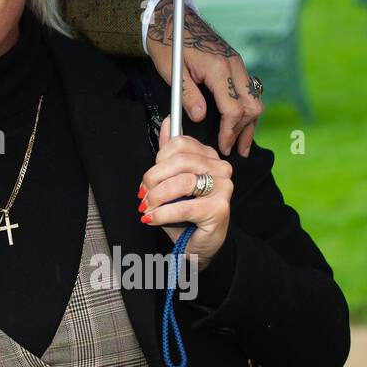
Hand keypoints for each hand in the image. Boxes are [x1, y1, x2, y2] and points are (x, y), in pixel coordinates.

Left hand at [138, 116, 231, 269]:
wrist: (196, 245)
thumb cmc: (184, 213)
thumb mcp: (172, 180)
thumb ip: (170, 152)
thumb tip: (168, 122)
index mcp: (208, 157)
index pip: (181, 143)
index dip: (159, 159)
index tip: (149, 178)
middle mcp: (221, 168)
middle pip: (180, 161)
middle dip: (154, 178)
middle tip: (143, 194)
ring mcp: (224, 188)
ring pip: (182, 182)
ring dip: (156, 196)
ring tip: (147, 207)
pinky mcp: (220, 209)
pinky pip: (184, 206)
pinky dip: (162, 213)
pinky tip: (153, 218)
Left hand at [145, 0, 263, 156]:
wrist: (171, 18)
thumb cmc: (167, 43)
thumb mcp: (171, 71)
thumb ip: (187, 95)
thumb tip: (201, 118)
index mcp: (218, 68)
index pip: (234, 109)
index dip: (229, 131)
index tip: (222, 146)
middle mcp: (234, 65)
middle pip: (251, 106)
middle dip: (244, 130)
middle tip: (232, 149)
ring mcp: (237, 63)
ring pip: (255, 98)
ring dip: (250, 122)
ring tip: (242, 143)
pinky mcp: (235, 63)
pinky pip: (250, 89)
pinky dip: (247, 108)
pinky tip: (241, 122)